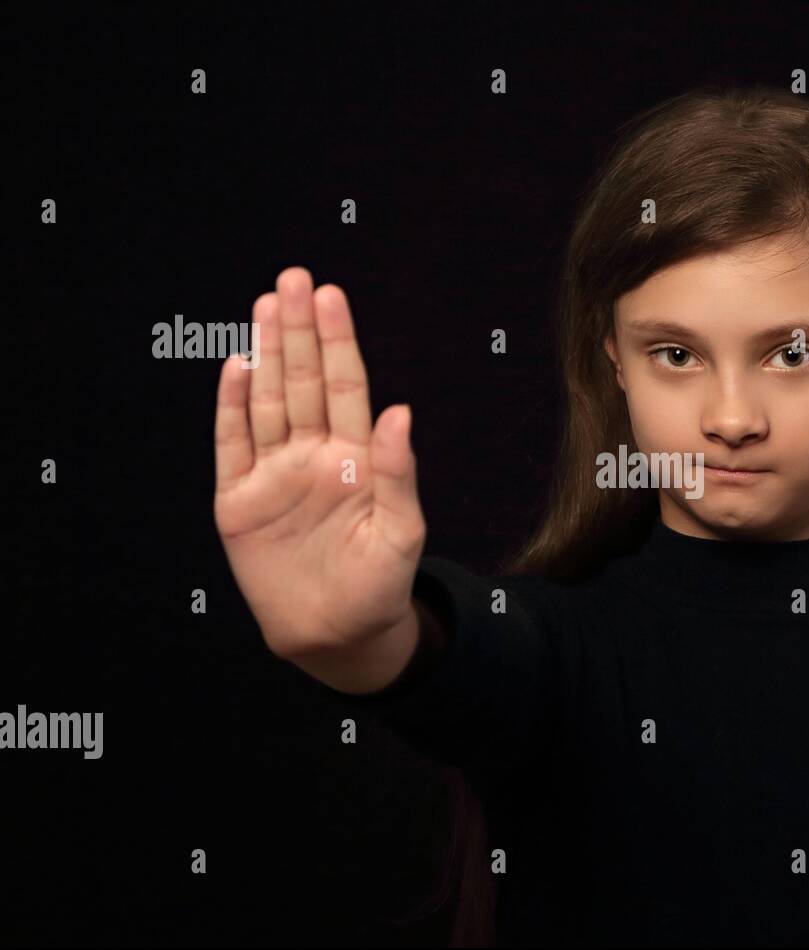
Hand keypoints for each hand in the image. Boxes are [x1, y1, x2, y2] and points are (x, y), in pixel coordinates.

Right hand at [213, 267, 425, 659]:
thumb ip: (399, 474)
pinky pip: (232, 445)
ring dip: (265, 354)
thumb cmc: (380, 586)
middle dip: (297, 331)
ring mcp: (275, 475)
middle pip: (302, 382)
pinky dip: (231, 407)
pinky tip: (236, 366)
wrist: (336, 636)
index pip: (344, 387)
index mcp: (357, 458)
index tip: (329, 295)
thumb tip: (401, 412)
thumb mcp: (401, 533)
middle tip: (292, 278)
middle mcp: (314, 455)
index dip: (336, 341)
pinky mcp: (239, 501)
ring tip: (264, 305)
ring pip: (267, 402)